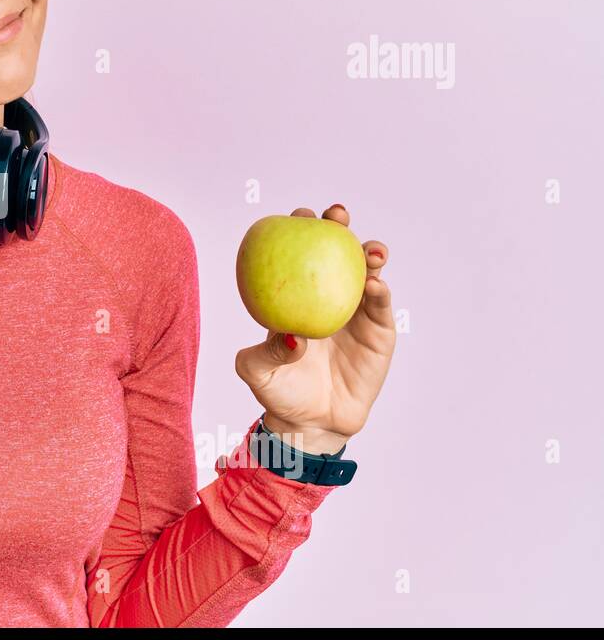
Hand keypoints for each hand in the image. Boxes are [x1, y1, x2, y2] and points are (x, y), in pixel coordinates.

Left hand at [234, 204, 395, 454]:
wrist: (310, 422)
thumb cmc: (278, 391)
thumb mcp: (258, 371)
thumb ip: (267, 351)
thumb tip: (291, 334)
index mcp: (296, 295)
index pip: (297, 254)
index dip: (299, 230)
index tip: (297, 217)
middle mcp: (328, 295)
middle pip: (336, 251)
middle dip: (337, 226)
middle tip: (335, 217)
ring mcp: (356, 311)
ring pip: (367, 271)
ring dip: (370, 253)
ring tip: (368, 250)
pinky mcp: (379, 331)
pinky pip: (381, 305)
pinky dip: (380, 290)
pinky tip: (374, 283)